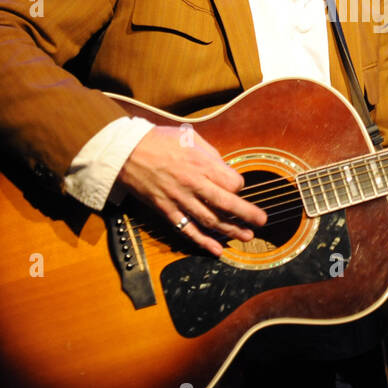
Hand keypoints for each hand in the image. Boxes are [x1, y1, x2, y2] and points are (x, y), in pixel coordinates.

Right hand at [118, 125, 267, 256]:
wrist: (125, 152)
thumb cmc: (158, 141)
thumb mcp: (189, 137)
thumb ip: (210, 154)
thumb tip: (224, 167)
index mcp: (201, 163)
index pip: (231, 181)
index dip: (238, 185)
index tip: (237, 186)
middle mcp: (193, 183)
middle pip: (226, 203)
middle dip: (247, 214)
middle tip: (262, 221)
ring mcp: (179, 199)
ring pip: (210, 220)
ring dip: (230, 230)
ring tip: (246, 237)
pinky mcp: (166, 211)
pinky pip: (187, 230)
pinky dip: (203, 241)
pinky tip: (217, 249)